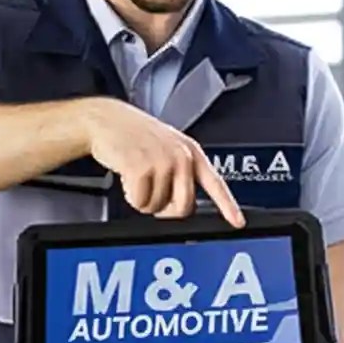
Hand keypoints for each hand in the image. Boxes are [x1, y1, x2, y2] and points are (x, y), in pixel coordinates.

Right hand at [81, 98, 243, 226]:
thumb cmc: (135, 135)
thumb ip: (181, 170)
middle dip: (165, 209)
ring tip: (137, 176)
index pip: (215, 183)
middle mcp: (181, 156)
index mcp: (191, 151)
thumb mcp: (167, 146)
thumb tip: (184, 204)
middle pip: (183, 207)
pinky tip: (128, 177)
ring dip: (144, 200)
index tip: (238, 222)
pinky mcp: (141, 167)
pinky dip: (131, 196)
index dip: (228, 206)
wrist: (106, 120)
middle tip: (153, 195)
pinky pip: (140, 202)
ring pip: (158, 207)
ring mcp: (162, 161)